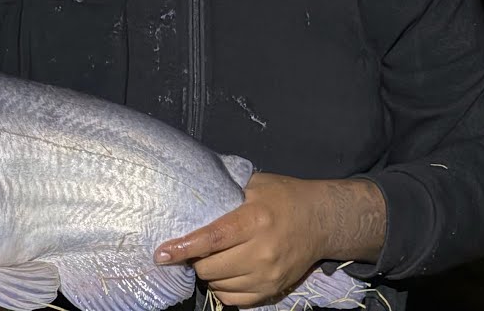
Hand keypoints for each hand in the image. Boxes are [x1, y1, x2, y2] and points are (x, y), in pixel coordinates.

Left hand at [153, 173, 332, 307]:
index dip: (183, 248)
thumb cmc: (285, 197)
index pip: (212, 239)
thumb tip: (191, 198)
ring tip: (214, 258)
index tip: (161, 253)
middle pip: (210, 267)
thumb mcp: (256, 184)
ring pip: (218, 285)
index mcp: (255, 220)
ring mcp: (268, 274)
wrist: (322, 220)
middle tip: (196, 248)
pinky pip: (233, 300)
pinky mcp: (272, 289)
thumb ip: (226, 192)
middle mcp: (262, 250)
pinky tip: (226, 273)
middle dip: (195, 260)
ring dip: (209, 273)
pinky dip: (222, 288)